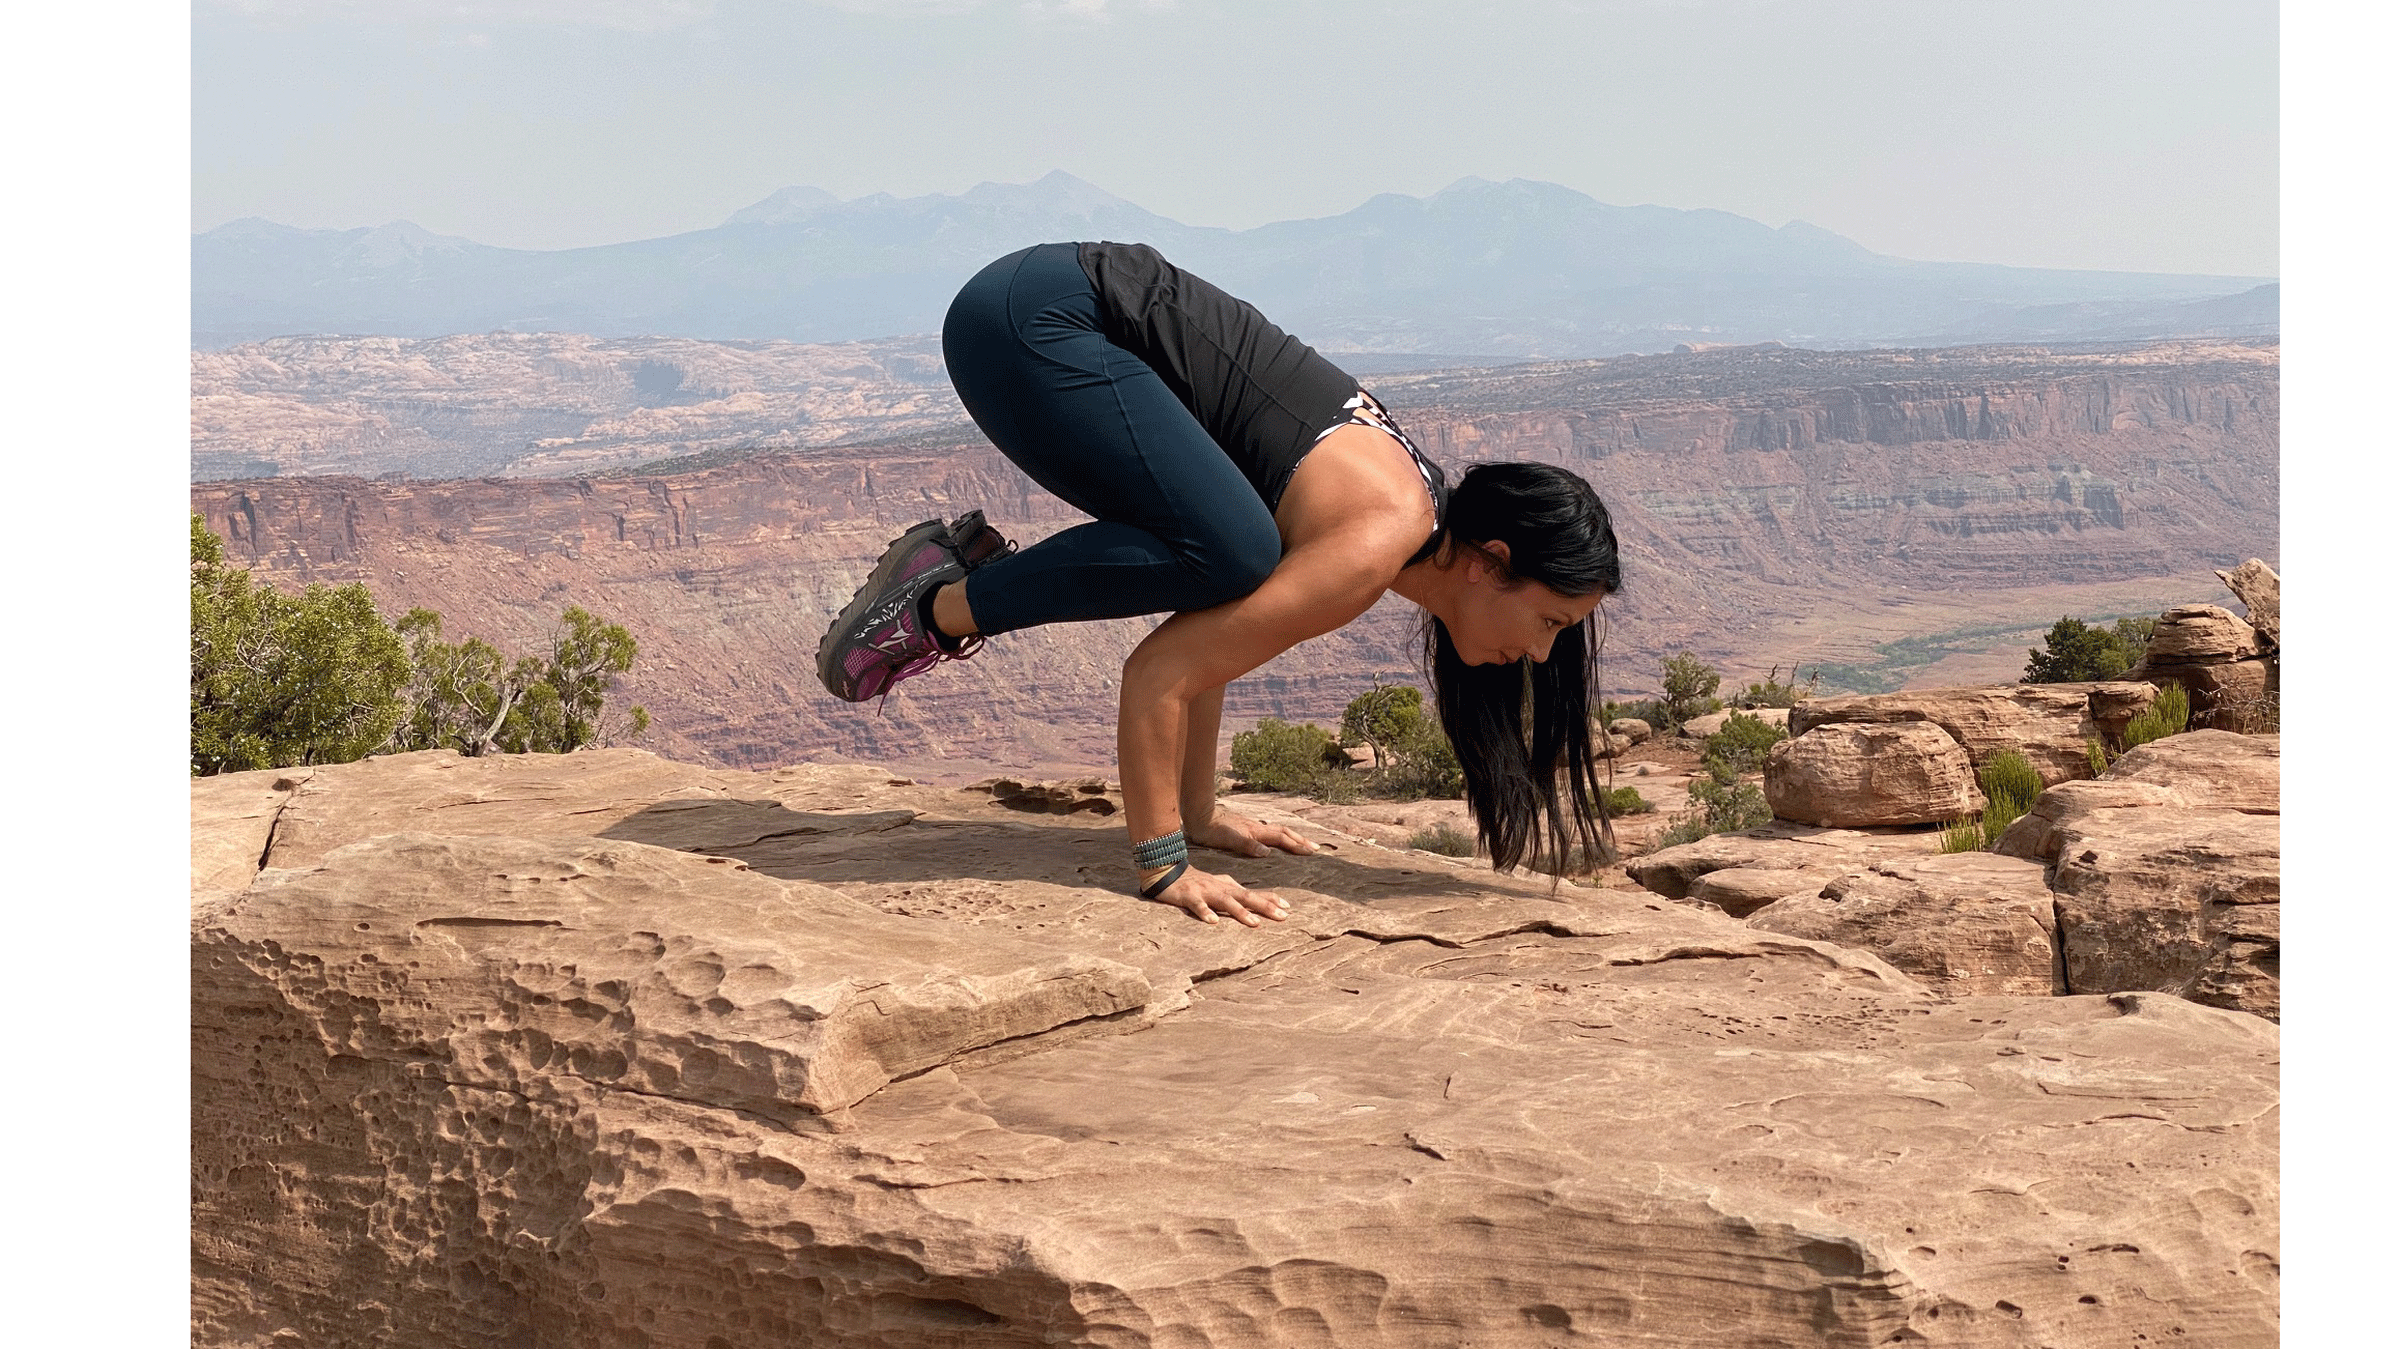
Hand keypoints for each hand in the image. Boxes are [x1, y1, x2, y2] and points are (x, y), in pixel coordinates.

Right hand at [1146, 864, 1289, 926]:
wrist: (1167, 871)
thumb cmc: (1195, 881)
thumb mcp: (1218, 883)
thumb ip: (1234, 890)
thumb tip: (1254, 897)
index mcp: (1228, 887)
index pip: (1253, 892)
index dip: (1270, 899)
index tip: (1288, 908)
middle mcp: (1220, 888)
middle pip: (1245, 897)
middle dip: (1264, 906)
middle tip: (1283, 916)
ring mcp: (1205, 892)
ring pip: (1225, 902)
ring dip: (1240, 912)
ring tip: (1255, 923)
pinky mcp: (1188, 897)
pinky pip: (1197, 906)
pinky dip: (1205, 912)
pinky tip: (1213, 922)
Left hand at [1187, 807, 1318, 858]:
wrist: (1200, 815)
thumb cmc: (1212, 830)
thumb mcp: (1229, 840)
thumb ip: (1248, 846)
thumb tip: (1268, 852)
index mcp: (1255, 831)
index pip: (1282, 838)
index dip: (1297, 845)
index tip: (1311, 852)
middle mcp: (1257, 827)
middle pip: (1285, 832)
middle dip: (1301, 840)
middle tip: (1315, 848)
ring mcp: (1251, 826)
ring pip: (1277, 830)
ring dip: (1292, 837)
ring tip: (1302, 843)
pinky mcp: (1245, 827)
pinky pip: (1268, 832)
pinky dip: (1279, 836)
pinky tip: (1276, 841)